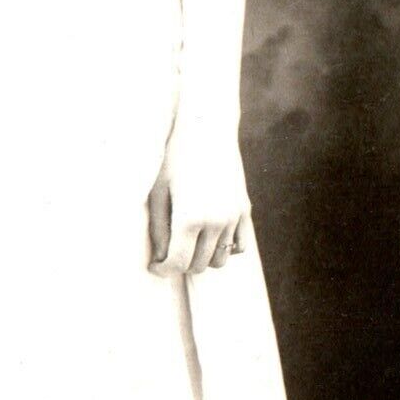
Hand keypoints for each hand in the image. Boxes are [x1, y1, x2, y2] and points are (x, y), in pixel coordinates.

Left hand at [148, 114, 251, 275]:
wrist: (206, 128)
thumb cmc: (174, 158)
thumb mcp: (157, 192)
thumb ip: (159, 229)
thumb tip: (160, 259)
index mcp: (190, 219)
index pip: (177, 263)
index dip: (162, 270)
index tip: (154, 267)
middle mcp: (216, 222)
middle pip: (199, 266)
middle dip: (181, 264)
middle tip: (168, 252)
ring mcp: (234, 217)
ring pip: (220, 260)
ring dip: (203, 258)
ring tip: (188, 243)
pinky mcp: (244, 209)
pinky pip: (240, 246)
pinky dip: (226, 249)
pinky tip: (210, 238)